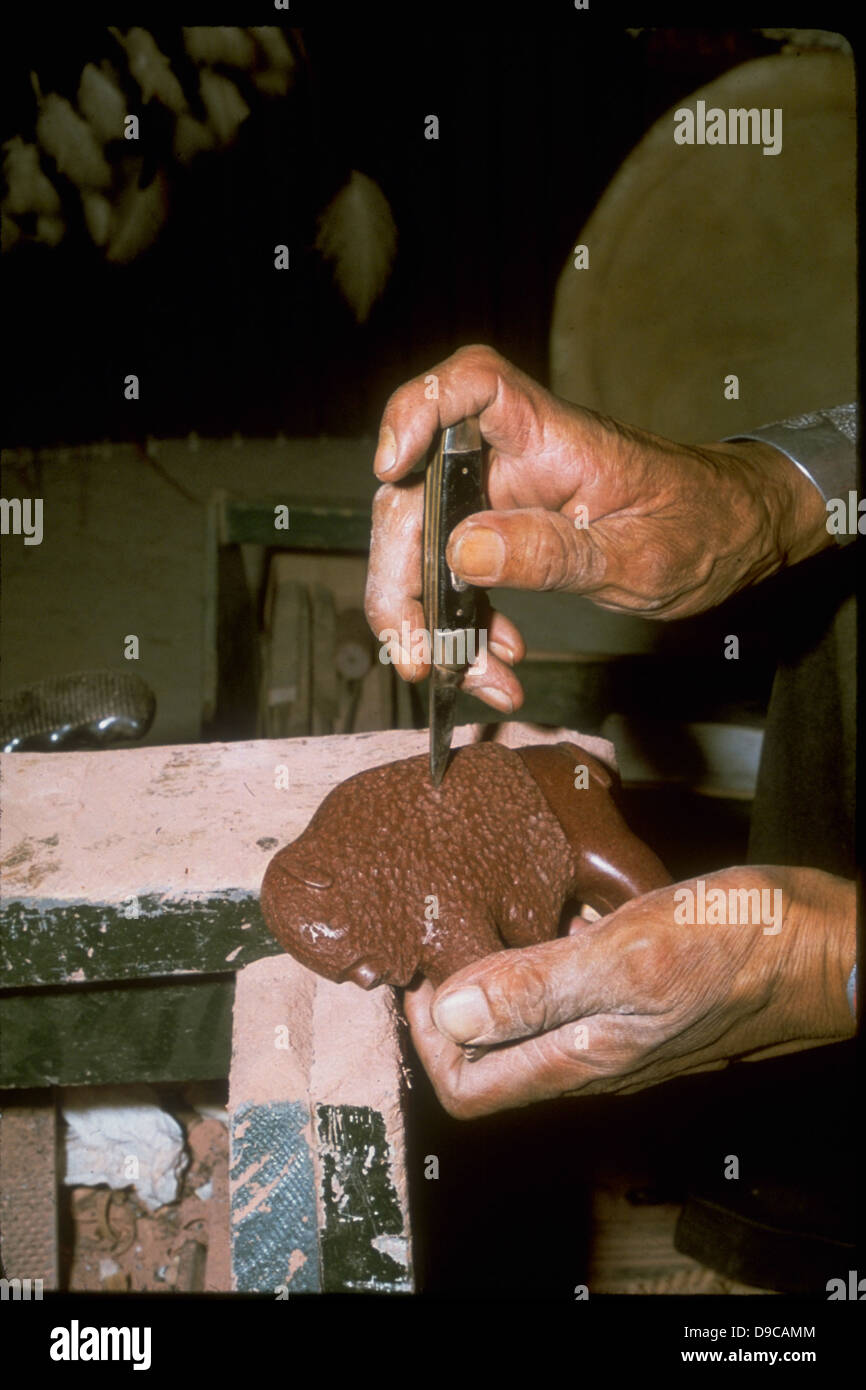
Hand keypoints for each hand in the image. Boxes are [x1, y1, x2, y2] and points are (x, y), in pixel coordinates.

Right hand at [365, 345, 829, 710]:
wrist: (733, 538)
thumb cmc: (702, 526)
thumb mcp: (639, 554)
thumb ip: (552, 552)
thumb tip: (463, 550)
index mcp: (554, 439)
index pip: (473, 386)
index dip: (417, 410)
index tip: (392, 468)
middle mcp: (516, 460)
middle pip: (421, 490)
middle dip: (402, 576)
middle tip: (417, 648)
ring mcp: (506, 497)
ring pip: (428, 544)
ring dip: (429, 618)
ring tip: (460, 673)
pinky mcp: (506, 534)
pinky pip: (459, 575)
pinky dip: (464, 626)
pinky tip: (491, 661)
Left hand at [404, 866, 854, 1117]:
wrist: (824, 945)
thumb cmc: (738, 947)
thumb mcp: (625, 959)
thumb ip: (536, 989)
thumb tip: (447, 1014)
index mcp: (583, 1058)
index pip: (471, 1088)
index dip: (430, 1039)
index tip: (422, 975)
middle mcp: (594, 1054)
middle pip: (492, 1055)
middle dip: (453, 1002)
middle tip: (442, 936)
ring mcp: (619, 1026)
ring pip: (530, 1017)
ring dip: (499, 971)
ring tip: (487, 912)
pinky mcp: (640, 993)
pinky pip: (573, 985)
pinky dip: (550, 949)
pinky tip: (559, 902)